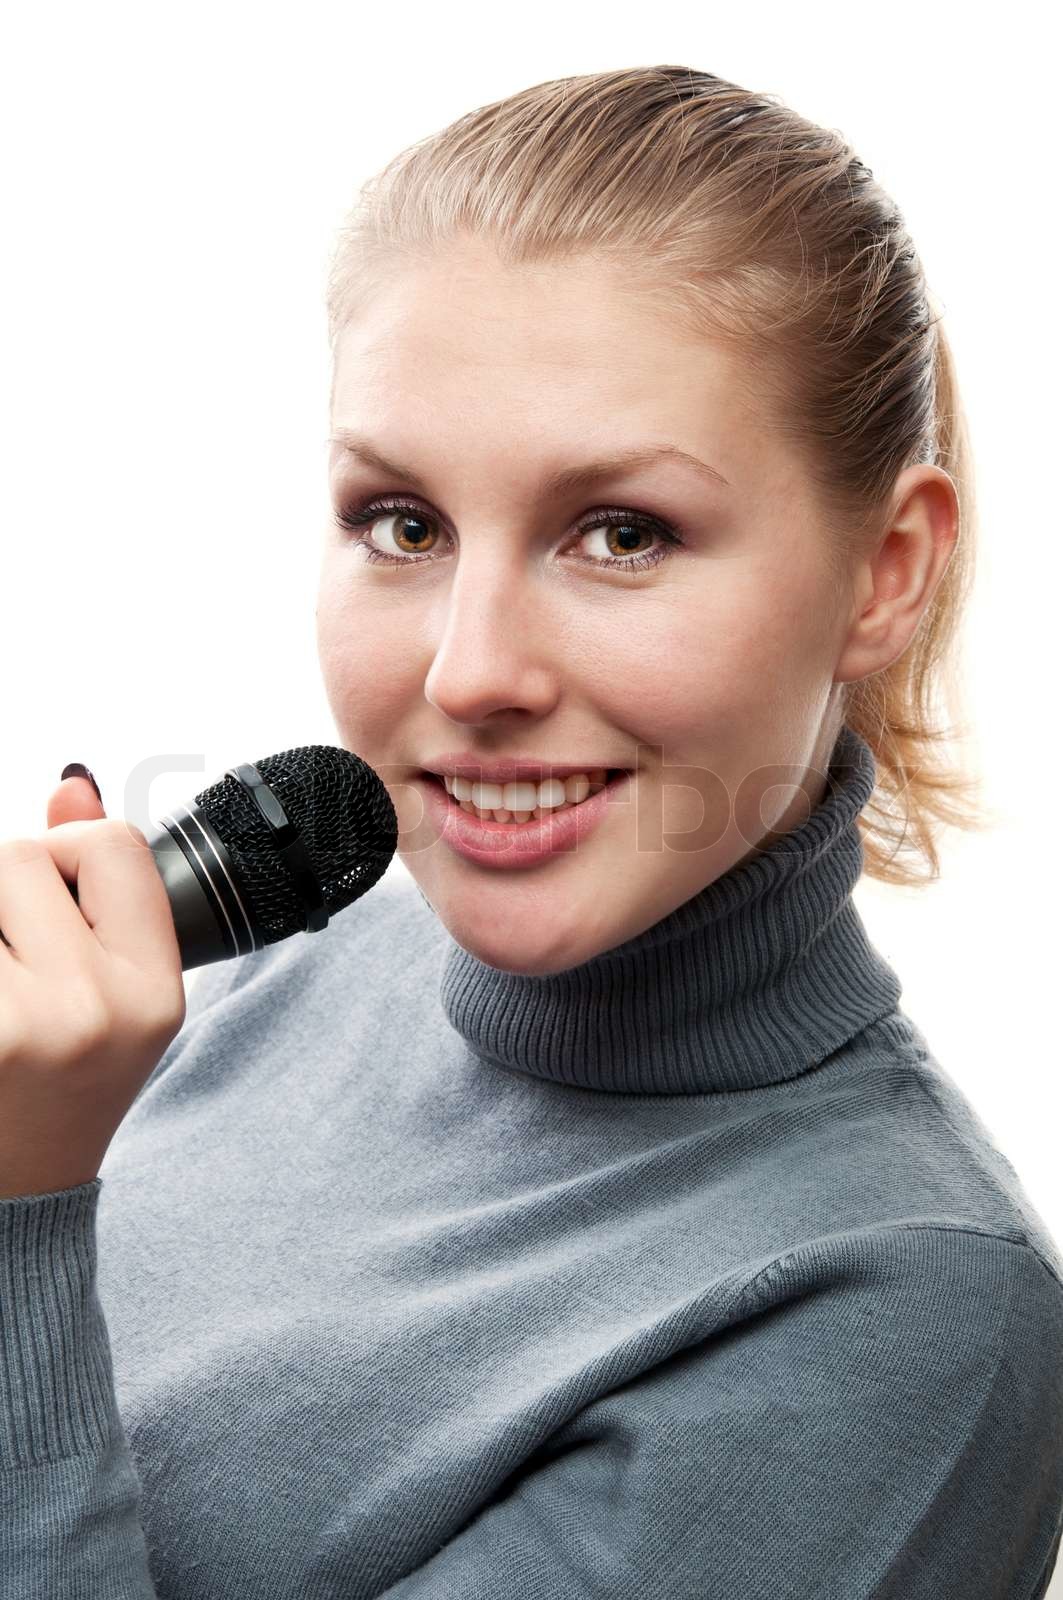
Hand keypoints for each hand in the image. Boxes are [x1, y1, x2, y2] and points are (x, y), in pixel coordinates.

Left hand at [0, 773, 185, 1200]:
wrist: (17, 1195)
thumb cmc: (62, 1085)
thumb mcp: (113, 993)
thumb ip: (99, 886)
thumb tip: (67, 785)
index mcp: (152, 990)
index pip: (113, 847)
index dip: (74, 854)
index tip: (60, 899)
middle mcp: (94, 1007)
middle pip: (21, 856)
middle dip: (7, 891)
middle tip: (15, 958)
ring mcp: (20, 1025)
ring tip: (4, 980)